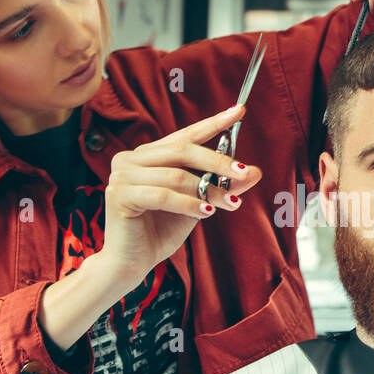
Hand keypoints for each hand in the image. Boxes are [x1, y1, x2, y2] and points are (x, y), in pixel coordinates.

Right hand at [98, 105, 261, 283]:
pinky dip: (188, 204)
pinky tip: (206, 212)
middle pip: (182, 150)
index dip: (213, 123)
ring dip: (209, 190)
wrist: (132, 263)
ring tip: (231, 203)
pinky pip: (163, 195)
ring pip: (176, 175)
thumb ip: (220, 185)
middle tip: (244, 172)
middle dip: (217, 161)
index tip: (240, 110)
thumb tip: (254, 172)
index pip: (185, 135)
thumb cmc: (162, 231)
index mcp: (149, 155)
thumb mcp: (198, 203)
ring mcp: (121, 175)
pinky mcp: (118, 195)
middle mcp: (131, 159)